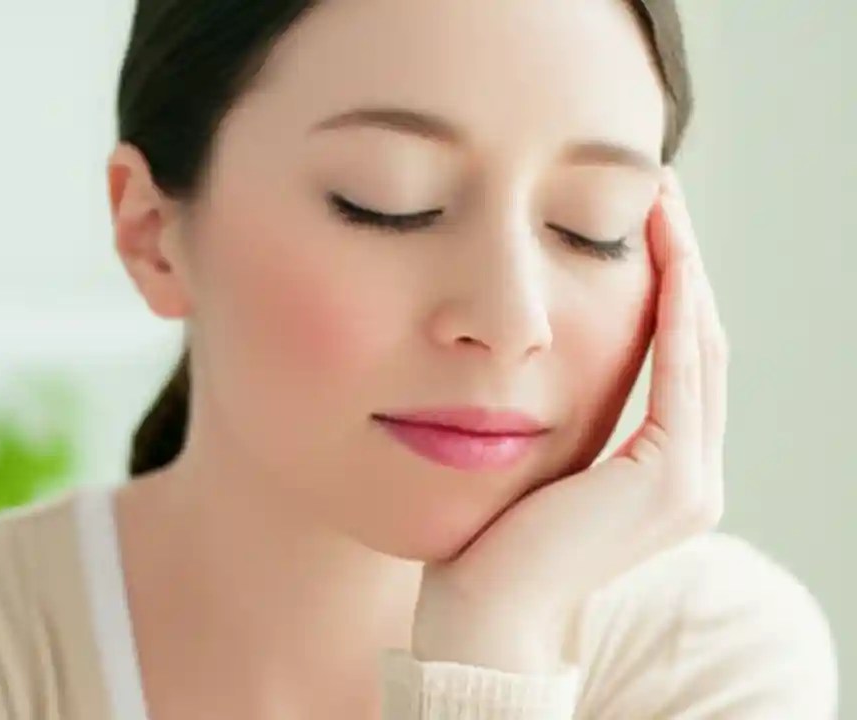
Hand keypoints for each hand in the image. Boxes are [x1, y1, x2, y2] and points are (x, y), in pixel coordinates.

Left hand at [412, 170, 728, 671]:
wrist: (481, 606)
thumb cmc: (485, 534)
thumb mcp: (534, 456)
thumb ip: (557, 414)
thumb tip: (530, 354)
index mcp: (663, 471)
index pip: (676, 356)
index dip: (669, 284)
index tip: (643, 218)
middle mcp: (691, 476)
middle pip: (698, 342)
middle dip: (683, 261)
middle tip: (661, 189)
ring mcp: (691, 481)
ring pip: (699, 346)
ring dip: (685, 268)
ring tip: (663, 200)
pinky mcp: (671, 480)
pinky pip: (680, 371)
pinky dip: (675, 309)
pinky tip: (662, 254)